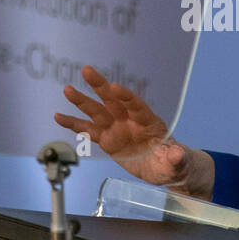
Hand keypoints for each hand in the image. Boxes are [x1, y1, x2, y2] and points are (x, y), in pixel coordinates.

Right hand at [53, 65, 213, 198]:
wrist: (164, 169)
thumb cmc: (174, 162)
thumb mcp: (179, 163)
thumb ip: (176, 158)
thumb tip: (177, 154)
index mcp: (149, 121)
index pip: (137, 106)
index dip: (126, 97)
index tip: (114, 87)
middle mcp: (130, 120)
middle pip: (113, 100)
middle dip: (100, 86)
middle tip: (88, 71)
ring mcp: (117, 128)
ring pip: (97, 112)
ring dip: (82, 101)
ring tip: (67, 90)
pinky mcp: (107, 140)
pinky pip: (88, 131)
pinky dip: (74, 124)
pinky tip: (59, 117)